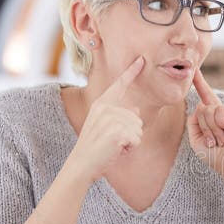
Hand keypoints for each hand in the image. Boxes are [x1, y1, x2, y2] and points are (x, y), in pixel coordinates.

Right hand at [69, 57, 144, 182]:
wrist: (82, 164)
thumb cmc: (96, 147)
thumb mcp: (106, 127)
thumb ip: (120, 116)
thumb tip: (135, 108)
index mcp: (102, 104)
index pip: (119, 85)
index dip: (132, 72)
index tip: (142, 60)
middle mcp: (106, 108)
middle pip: (137, 117)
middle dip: (131, 133)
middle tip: (112, 141)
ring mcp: (111, 119)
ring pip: (138, 129)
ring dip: (130, 141)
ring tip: (114, 146)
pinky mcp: (117, 132)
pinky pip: (137, 139)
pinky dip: (130, 148)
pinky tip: (116, 150)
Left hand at [187, 70, 223, 181]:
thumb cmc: (216, 157)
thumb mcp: (196, 140)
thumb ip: (193, 121)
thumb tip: (201, 105)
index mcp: (216, 118)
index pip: (206, 97)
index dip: (200, 83)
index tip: (193, 69)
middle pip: (202, 108)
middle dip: (204, 127)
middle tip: (216, 141)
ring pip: (210, 109)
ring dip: (212, 129)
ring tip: (223, 139)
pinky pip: (221, 112)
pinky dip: (221, 125)